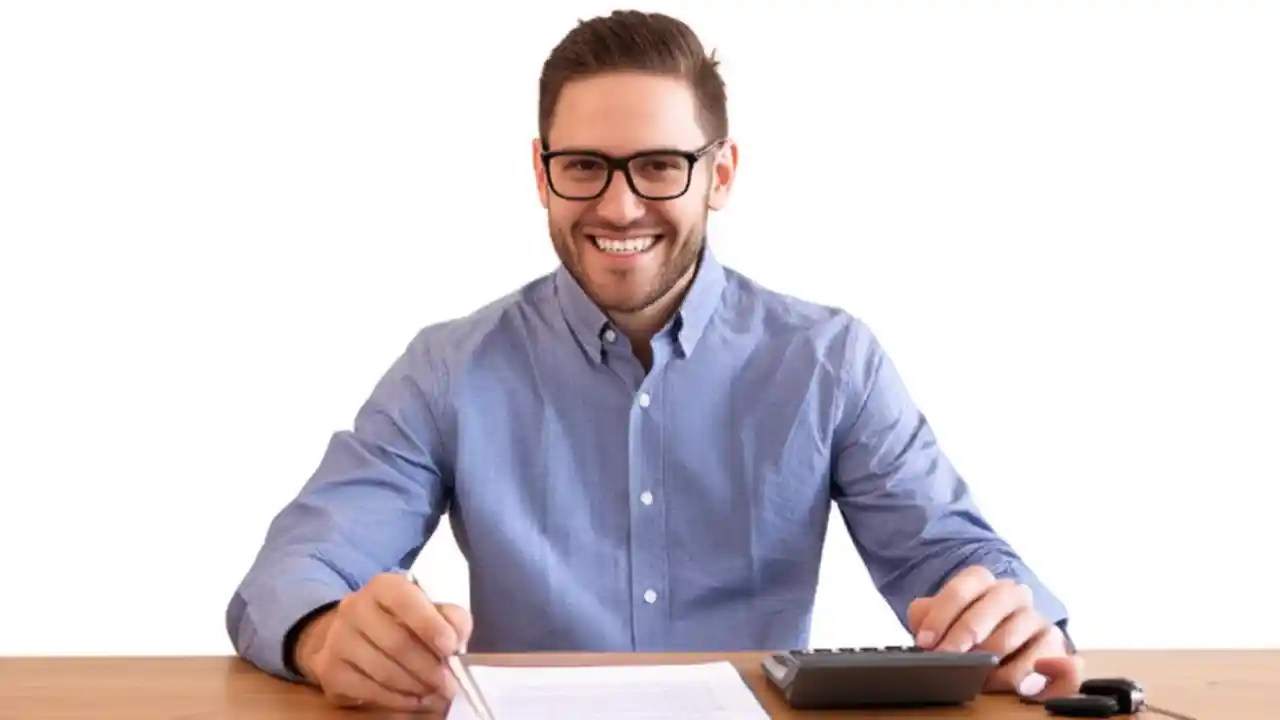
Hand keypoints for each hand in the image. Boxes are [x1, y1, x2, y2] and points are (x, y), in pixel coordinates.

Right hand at [294, 571, 472, 712]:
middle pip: (397, 643)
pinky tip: (414, 700)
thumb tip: (458, 639)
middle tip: (450, 684)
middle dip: (429, 668)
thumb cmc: (400, 621)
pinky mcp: (329, 670)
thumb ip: (450, 618)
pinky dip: (397, 700)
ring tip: (434, 693)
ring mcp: (337, 639)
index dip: (430, 625)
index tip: (451, 647)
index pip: (406, 600)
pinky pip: (368, 691)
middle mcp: (354, 608)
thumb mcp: (428, 609)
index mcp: (383, 586)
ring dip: (416, 687)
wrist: (349, 636)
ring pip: (383, 671)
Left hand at [907, 565, 1082, 700]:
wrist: (992, 646)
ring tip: (981, 679)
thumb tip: (922, 627)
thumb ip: (926, 617)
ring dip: (999, 656)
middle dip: (968, 632)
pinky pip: (1068, 662)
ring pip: (1025, 628)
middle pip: (994, 605)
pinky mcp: (1058, 651)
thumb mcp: (940, 621)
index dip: (942, 614)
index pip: (964, 588)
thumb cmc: (962, 633)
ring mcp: (1038, 621)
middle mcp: (1014, 596)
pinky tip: (1029, 687)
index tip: (926, 641)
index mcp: (983, 582)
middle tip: (949, 657)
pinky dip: (1056, 672)